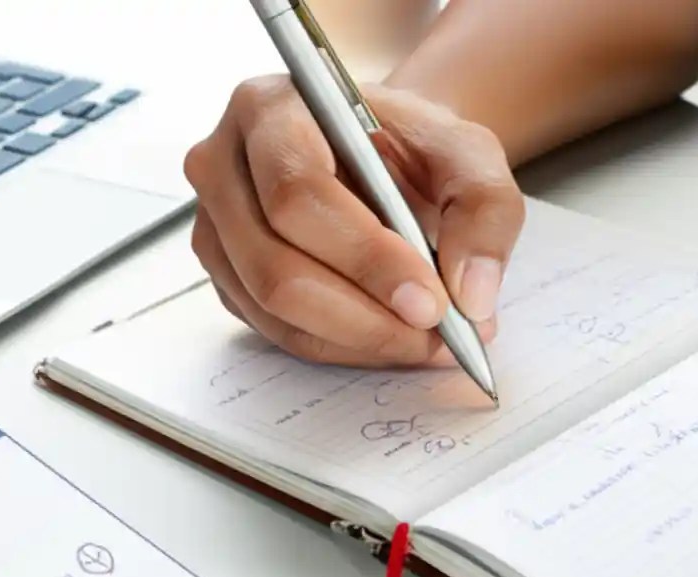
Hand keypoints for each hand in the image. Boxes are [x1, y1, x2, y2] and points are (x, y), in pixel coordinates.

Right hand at [183, 76, 524, 366]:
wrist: (378, 156)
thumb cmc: (409, 146)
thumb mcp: (465, 152)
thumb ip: (484, 208)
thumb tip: (471, 294)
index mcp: (268, 109)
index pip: (297, 192)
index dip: (363, 256)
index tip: (430, 302)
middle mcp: (220, 165)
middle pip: (273, 263)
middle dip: (363, 313)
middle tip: (435, 333)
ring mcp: (213, 225)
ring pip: (271, 307)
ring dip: (356, 338)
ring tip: (425, 341)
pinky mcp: (225, 274)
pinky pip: (274, 330)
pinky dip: (339, 346)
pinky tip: (388, 336)